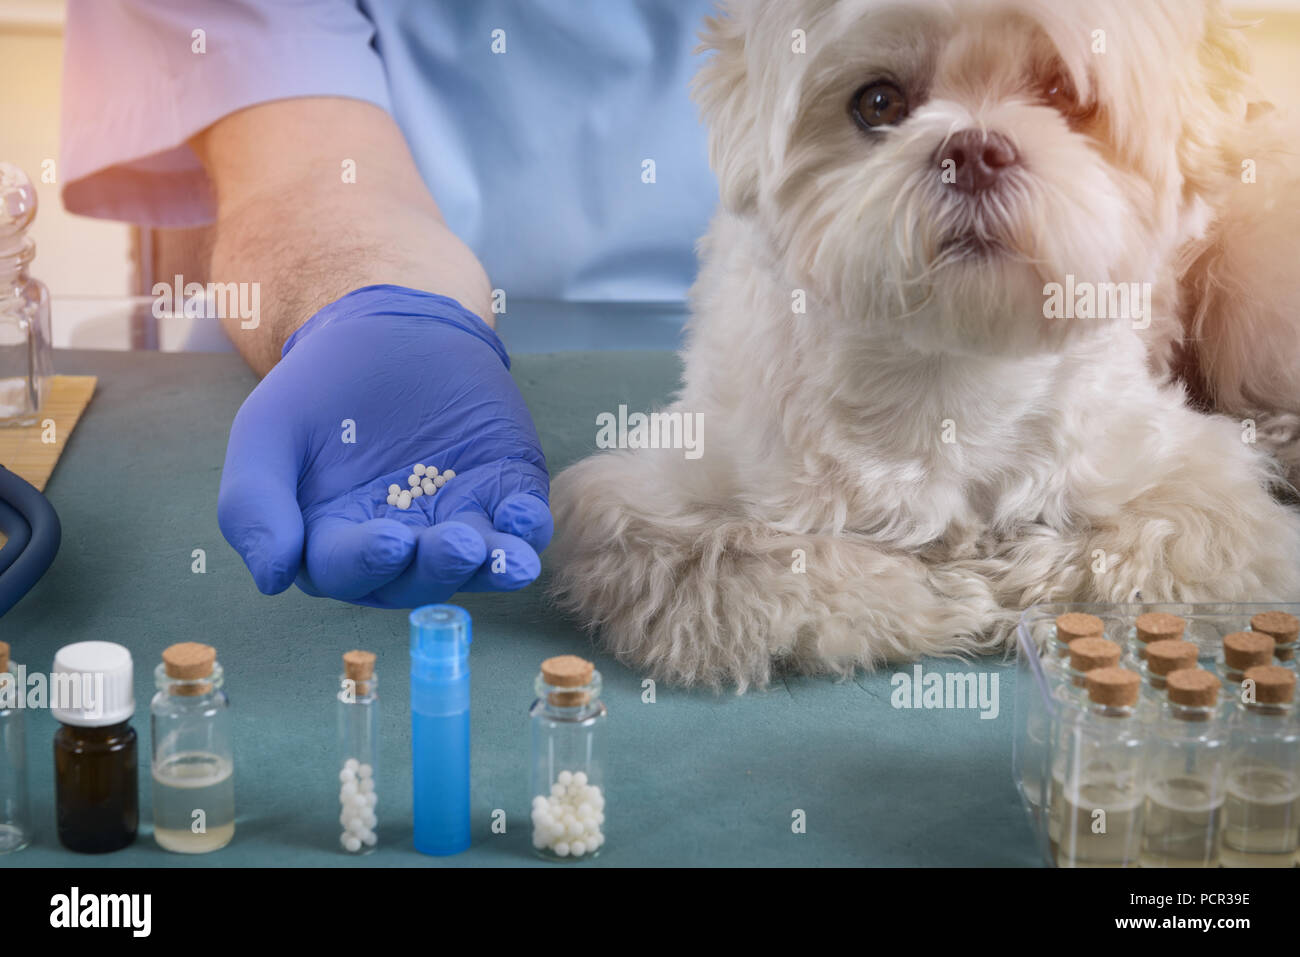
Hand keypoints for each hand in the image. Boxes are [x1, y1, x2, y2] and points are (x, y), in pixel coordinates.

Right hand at [218, 285, 551, 606]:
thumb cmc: (316, 390)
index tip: (387, 541)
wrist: (383, 330)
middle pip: (418, 576)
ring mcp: (453, 520)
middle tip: (458, 544)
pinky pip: (517, 520)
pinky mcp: (500, 491)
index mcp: (333, 544)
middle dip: (439, 564)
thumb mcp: (266, 433)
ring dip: (494, 564)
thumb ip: (255, 505)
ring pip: (476, 560)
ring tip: (511, 559)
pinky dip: (526, 526)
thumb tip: (272, 579)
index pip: (347, 570)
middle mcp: (398, 546)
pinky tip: (527, 521)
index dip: (366, 561)